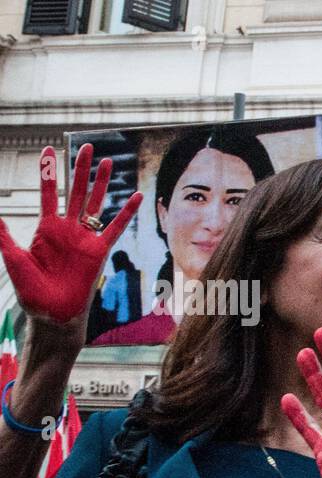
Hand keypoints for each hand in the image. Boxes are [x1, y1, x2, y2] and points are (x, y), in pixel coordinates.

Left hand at [0, 144, 142, 330]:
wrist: (52, 314)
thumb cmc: (32, 291)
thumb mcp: (13, 258)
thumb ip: (4, 236)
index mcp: (45, 228)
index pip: (47, 192)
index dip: (48, 172)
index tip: (48, 150)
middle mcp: (67, 230)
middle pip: (75, 191)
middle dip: (80, 169)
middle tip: (87, 146)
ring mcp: (84, 239)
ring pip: (95, 203)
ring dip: (100, 182)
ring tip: (107, 161)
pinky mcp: (99, 251)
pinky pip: (115, 228)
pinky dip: (126, 212)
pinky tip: (136, 196)